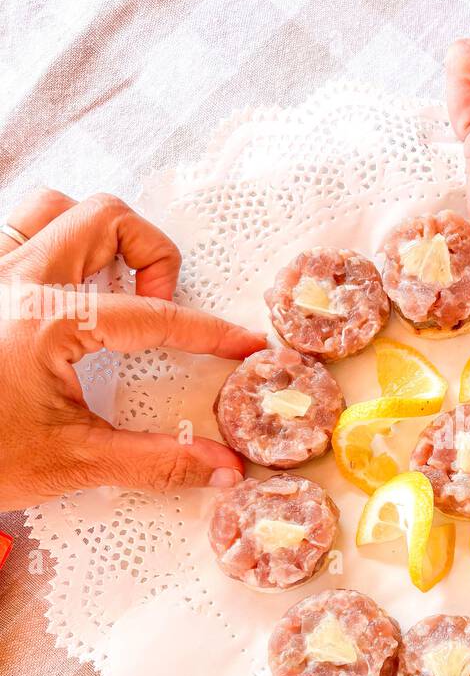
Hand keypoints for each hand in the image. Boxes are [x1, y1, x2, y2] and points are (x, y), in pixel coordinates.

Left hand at [0, 188, 265, 508]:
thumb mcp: (71, 463)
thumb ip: (156, 462)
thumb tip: (220, 468)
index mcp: (45, 320)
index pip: (151, 315)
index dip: (207, 331)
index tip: (241, 343)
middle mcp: (12, 278)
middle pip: (106, 218)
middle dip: (151, 257)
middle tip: (157, 310)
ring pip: (53, 206)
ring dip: (94, 237)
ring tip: (110, 286)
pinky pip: (12, 227)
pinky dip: (47, 239)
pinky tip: (61, 286)